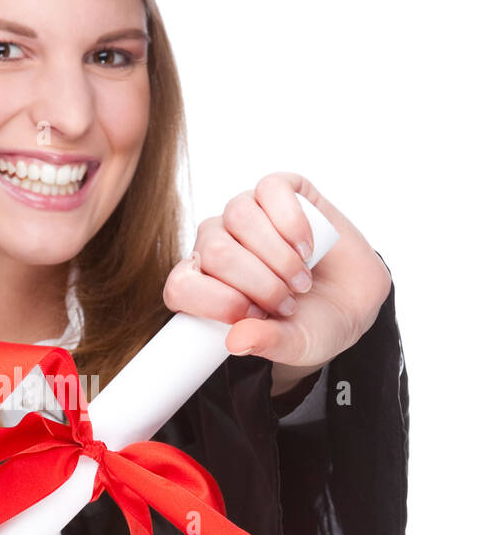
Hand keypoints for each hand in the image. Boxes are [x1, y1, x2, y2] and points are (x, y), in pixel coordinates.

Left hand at [163, 171, 391, 386]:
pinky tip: (308, 247)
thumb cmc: (312, 324)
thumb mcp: (293, 345)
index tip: (252, 315)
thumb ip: (266, 343)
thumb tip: (236, 341)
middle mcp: (217, 245)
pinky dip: (292, 221)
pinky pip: (270, 189)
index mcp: (204, 285)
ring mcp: (244, 215)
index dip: (214, 301)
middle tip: (288, 303)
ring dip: (276, 254)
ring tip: (301, 280)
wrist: (354, 301)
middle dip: (258, 282)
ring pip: (239, 215)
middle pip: (215, 250)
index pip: (181, 286)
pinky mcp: (277, 190)